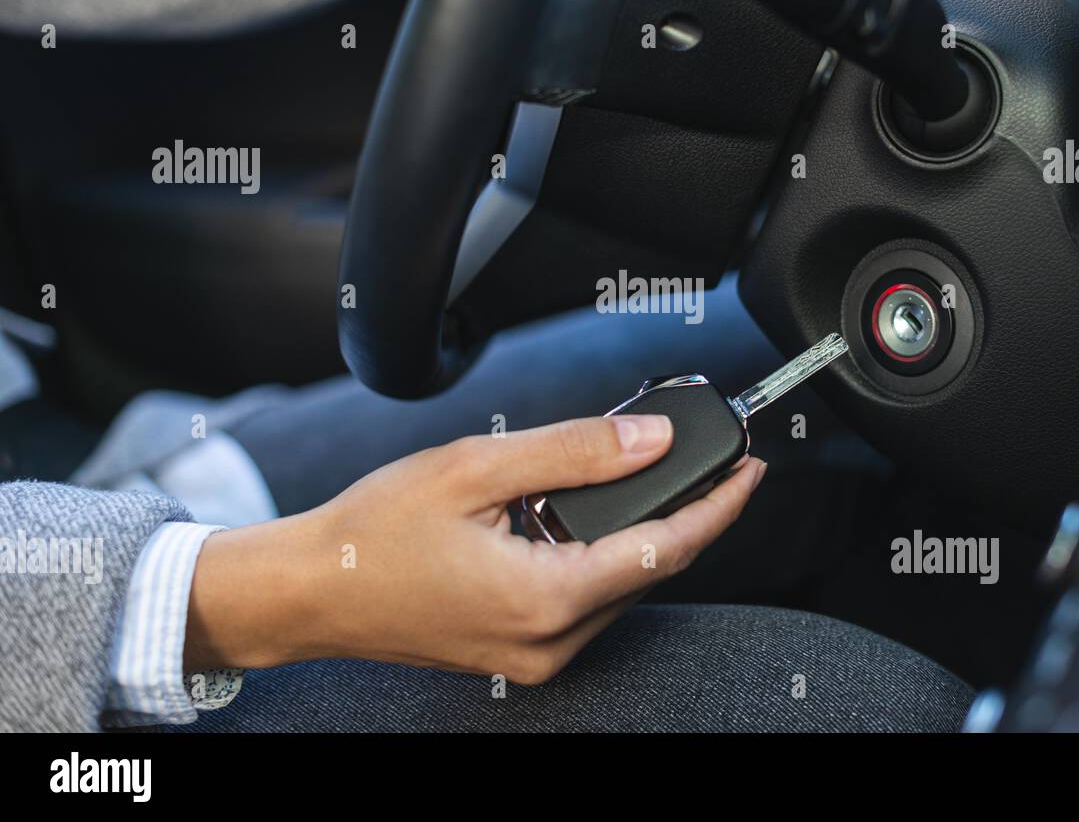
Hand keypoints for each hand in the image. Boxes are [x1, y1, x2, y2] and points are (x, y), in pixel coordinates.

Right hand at [185, 416, 765, 682]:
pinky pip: (586, 599)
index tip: (752, 468)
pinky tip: (584, 514)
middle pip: (649, 567)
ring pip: (620, 584)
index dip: (719, 504)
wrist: (312, 590)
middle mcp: (552, 642)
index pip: (667, 548)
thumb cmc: (375, 531)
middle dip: (680, 509)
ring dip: (637, 530)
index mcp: (548, 598)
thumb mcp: (477, 468)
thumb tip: (654, 439)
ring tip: (637, 472)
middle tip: (697, 452)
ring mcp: (535, 655)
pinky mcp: (519, 652)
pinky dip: (598, 554)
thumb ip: (576, 452)